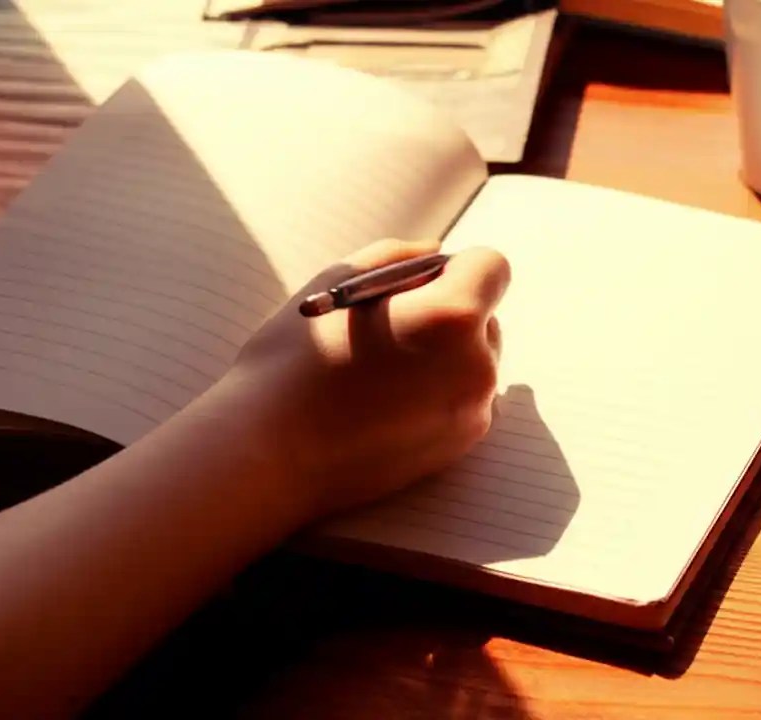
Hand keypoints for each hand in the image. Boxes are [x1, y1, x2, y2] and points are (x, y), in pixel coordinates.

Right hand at [215, 238, 509, 518]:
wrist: (269, 455)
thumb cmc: (292, 363)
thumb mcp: (334, 284)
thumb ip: (396, 257)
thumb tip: (436, 252)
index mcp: (452, 316)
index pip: (492, 267)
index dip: (455, 269)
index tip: (416, 285)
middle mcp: (476, 366)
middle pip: (486, 317)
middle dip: (449, 315)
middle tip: (387, 331)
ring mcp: (471, 412)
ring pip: (475, 362)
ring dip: (443, 357)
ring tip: (379, 373)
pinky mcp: (458, 448)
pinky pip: (462, 402)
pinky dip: (436, 395)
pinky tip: (384, 405)